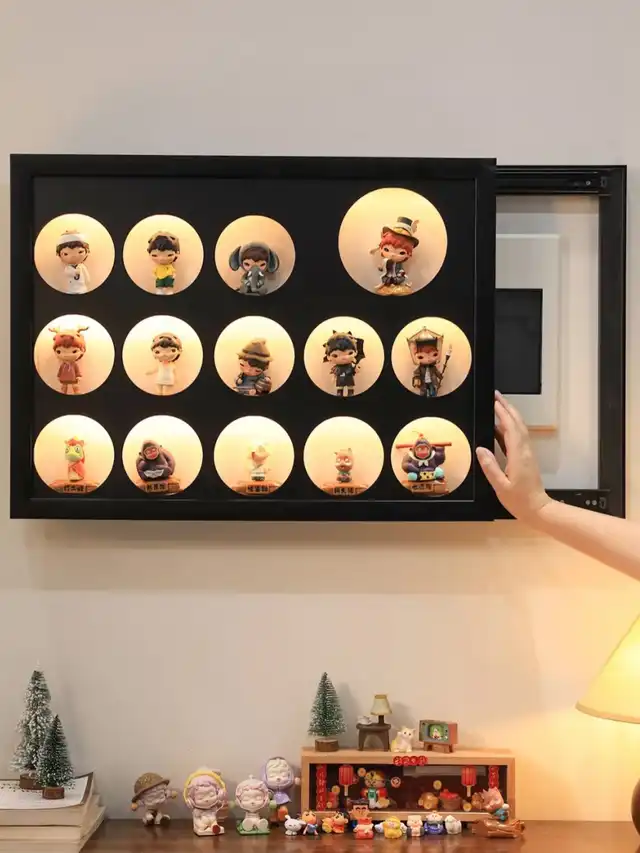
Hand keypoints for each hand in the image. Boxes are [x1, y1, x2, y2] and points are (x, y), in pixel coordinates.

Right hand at [476, 392, 550, 520]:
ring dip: (509, 416)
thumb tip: (481, 449)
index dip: (503, 413)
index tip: (495, 401)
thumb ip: (490, 467)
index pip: (511, 428)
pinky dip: (509, 429)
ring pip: (519, 429)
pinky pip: (518, 438)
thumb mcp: (500, 486)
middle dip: (508, 408)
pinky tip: (498, 429)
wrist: (538, 509)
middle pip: (517, 424)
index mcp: (518, 455)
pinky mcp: (526, 458)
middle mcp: (525, 451)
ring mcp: (527, 454)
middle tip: (496, 397)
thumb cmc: (520, 500)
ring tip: (497, 407)